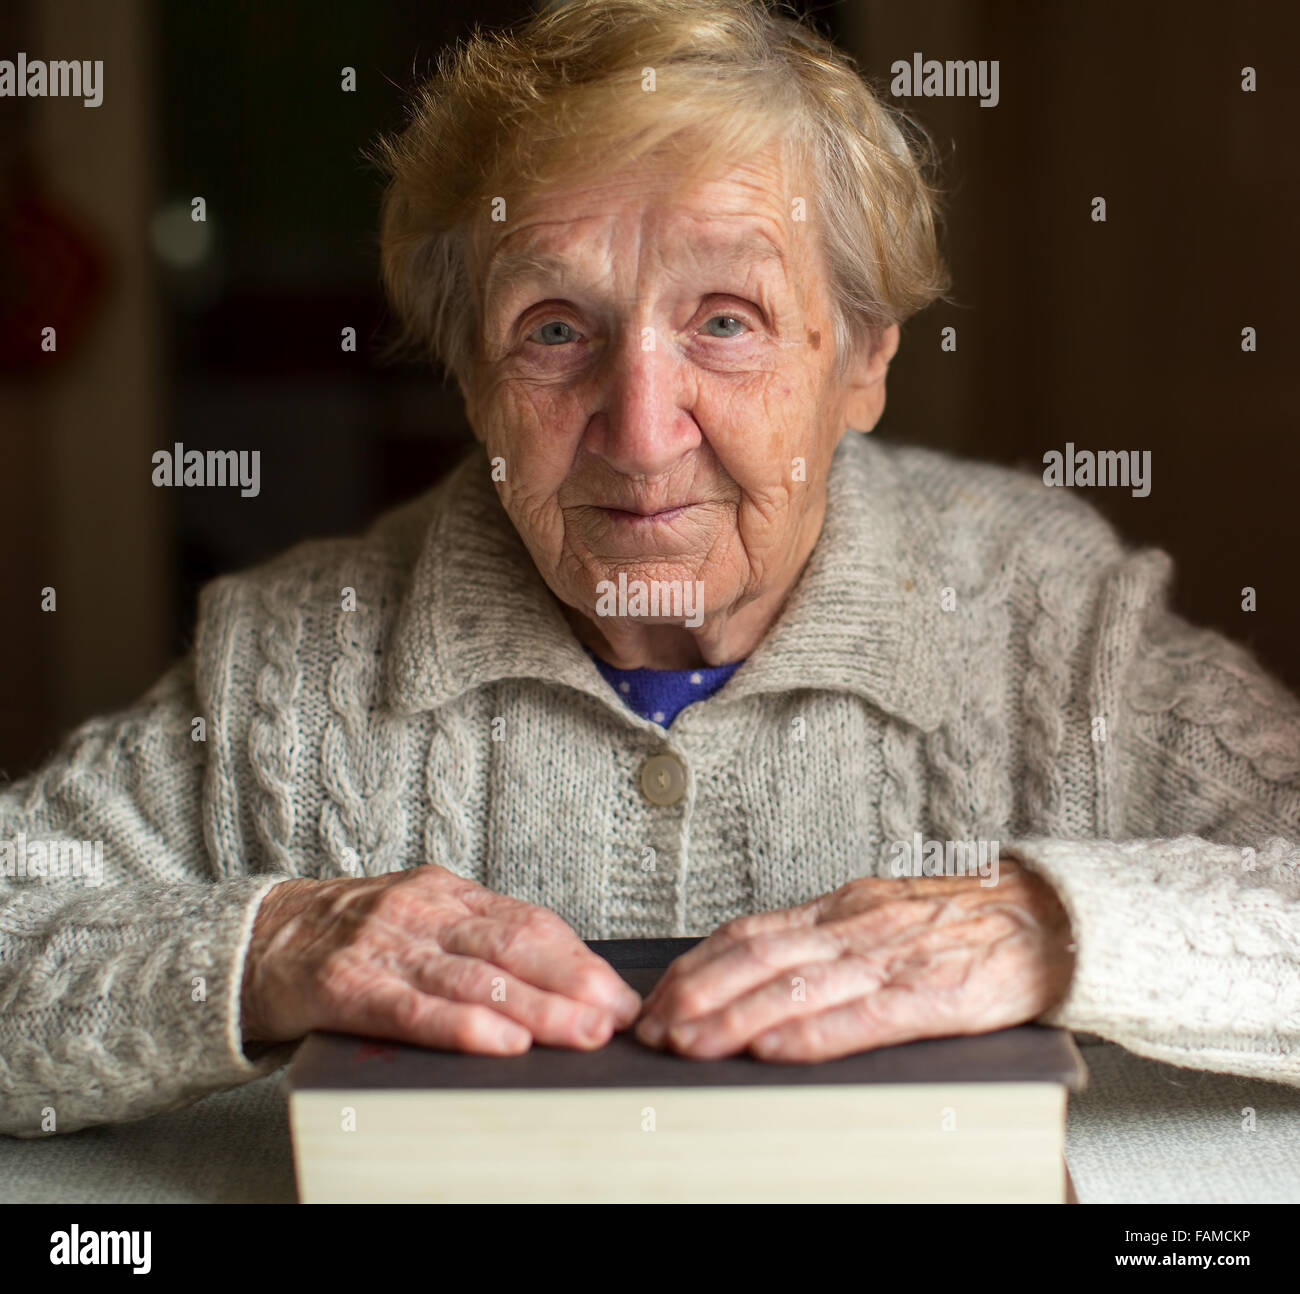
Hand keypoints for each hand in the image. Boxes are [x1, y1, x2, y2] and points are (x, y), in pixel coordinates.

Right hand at [240, 864, 641, 1052]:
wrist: (258, 939)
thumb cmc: (351, 940)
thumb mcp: (419, 923)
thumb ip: (476, 944)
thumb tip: (559, 982)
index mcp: (447, 894)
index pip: (528, 922)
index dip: (579, 959)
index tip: (618, 993)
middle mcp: (423, 911)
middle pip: (512, 946)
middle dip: (572, 983)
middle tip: (616, 1016)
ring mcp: (385, 944)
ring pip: (474, 977)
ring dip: (535, 1008)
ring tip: (579, 1033)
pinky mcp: (348, 983)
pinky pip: (413, 1008)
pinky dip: (461, 1025)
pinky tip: (500, 1041)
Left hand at [634, 861, 1074, 1060]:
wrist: (1050, 915)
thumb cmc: (962, 921)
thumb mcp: (880, 913)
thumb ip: (824, 939)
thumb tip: (755, 968)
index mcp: (840, 909)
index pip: (748, 932)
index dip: (695, 966)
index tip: (657, 996)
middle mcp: (856, 927)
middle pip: (758, 957)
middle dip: (696, 995)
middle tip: (655, 1030)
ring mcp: (894, 958)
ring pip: (797, 986)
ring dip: (735, 1018)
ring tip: (693, 1045)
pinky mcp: (935, 995)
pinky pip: (864, 1015)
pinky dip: (813, 1034)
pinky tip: (776, 1050)